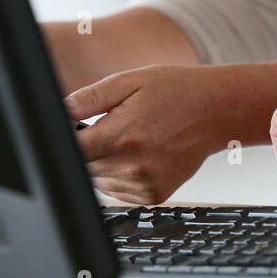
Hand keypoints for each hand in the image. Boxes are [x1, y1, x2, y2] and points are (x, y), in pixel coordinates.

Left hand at [64, 64, 218, 203]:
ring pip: (100, 183)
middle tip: (111, 125)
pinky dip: (120, 176)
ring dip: (103, 164)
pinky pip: (120, 192)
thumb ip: (90, 98)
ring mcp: (145, 185)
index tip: (75, 129)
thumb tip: (61, 109)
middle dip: (89, 148)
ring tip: (129, 139)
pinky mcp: (155, 196)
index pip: (74, 151)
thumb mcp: (129, 81)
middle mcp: (133, 166)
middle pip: (84, 168)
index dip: (69, 139)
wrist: (215, 111)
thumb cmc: (174, 91)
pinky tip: (138, 154)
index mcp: (123, 136)